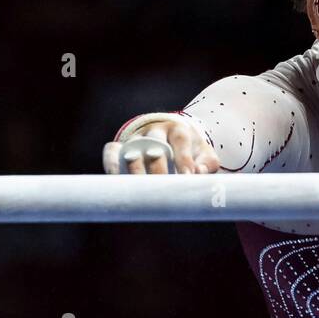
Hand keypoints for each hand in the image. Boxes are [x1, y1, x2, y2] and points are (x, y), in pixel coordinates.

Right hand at [102, 119, 221, 174]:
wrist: (171, 137)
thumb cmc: (191, 151)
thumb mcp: (204, 154)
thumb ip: (207, 164)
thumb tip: (199, 173)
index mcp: (178, 130)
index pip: (180, 140)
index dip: (184, 158)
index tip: (187, 176)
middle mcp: (155, 130)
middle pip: (154, 143)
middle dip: (158, 165)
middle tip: (162, 186)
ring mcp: (137, 137)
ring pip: (133, 146)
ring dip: (134, 166)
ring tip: (138, 187)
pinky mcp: (121, 145)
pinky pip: (112, 151)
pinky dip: (111, 163)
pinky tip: (115, 180)